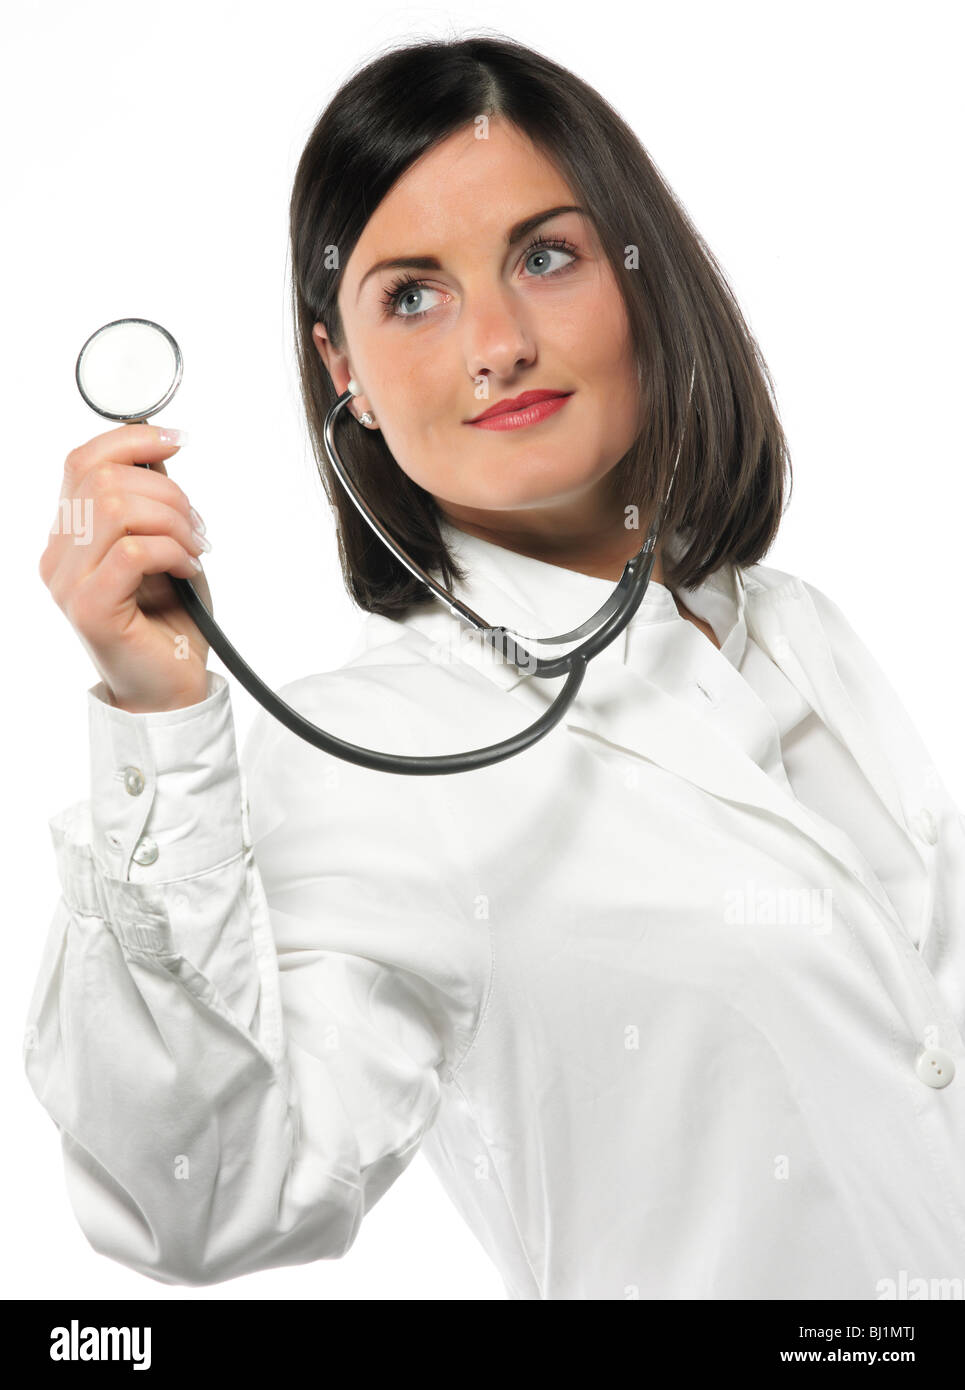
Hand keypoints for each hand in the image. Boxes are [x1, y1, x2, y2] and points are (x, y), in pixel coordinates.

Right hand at [40, 423, 212, 712]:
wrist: (172, 687)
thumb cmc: (171, 620)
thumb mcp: (166, 546)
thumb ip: (153, 504)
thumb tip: (162, 450)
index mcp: (69, 536)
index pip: (81, 462)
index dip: (131, 439)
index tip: (178, 441)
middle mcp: (58, 556)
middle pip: (104, 479)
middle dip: (167, 491)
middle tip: (197, 526)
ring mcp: (68, 583)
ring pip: (117, 509)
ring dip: (173, 520)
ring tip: (197, 547)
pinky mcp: (89, 608)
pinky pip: (132, 552)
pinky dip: (173, 551)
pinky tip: (190, 568)